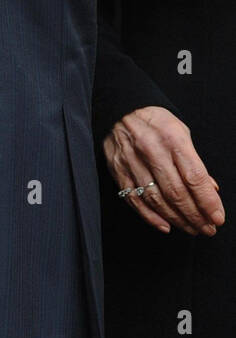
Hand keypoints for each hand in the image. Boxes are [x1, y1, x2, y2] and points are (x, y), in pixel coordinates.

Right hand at [102, 105, 224, 235]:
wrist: (119, 108)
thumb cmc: (156, 121)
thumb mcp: (181, 132)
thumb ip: (195, 162)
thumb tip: (210, 190)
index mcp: (172, 139)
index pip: (194, 177)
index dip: (208, 201)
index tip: (218, 218)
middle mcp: (151, 151)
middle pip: (176, 192)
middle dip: (195, 215)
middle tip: (208, 229)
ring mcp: (131, 161)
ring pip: (156, 199)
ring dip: (176, 219)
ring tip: (192, 229)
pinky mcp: (118, 169)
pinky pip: (134, 198)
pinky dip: (150, 216)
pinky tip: (165, 225)